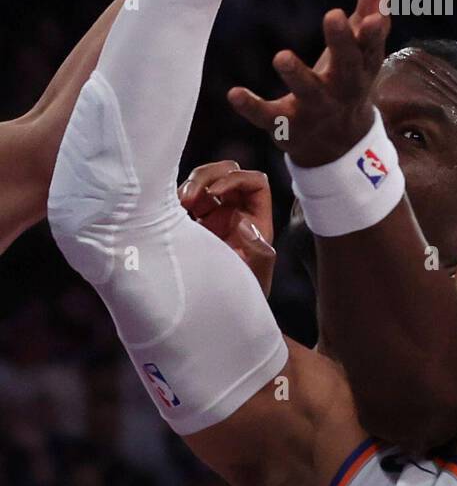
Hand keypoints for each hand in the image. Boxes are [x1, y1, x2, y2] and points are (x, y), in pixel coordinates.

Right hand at [179, 161, 275, 296]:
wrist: (216, 312)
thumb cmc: (243, 293)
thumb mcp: (257, 274)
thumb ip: (259, 251)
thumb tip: (244, 223)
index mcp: (255, 217)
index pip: (255, 181)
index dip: (237, 179)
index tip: (217, 192)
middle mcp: (235, 211)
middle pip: (226, 172)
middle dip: (207, 177)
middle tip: (188, 197)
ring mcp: (212, 215)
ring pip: (203, 181)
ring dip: (189, 185)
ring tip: (178, 203)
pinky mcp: (190, 222)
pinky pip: (183, 198)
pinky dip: (174, 199)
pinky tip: (168, 211)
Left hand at [227, 0, 390, 167]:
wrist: (340, 144)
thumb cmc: (350, 75)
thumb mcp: (363, 42)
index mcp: (364, 65)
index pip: (372, 47)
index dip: (372, 33)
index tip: (372, 17)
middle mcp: (344, 87)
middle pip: (346, 67)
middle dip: (341, 43)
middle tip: (331, 15)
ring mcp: (316, 108)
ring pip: (308, 93)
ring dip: (297, 75)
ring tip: (281, 56)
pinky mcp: (288, 125)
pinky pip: (269, 116)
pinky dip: (253, 106)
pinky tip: (234, 93)